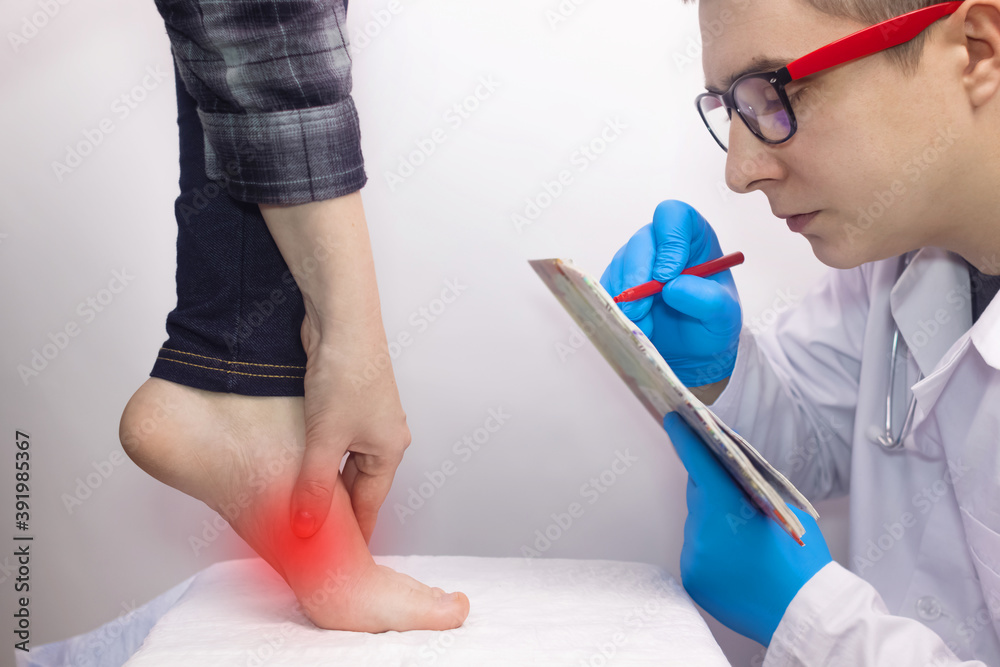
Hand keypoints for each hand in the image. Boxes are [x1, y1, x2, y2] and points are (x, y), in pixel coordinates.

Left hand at [295, 310, 410, 542]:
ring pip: (339, 461)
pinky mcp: (344, 402)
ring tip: (293, 499)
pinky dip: (313, 453)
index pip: (370, 504)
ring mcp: (363, 418)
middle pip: (355, 484)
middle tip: (305, 531)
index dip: (352, 532)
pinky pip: (330, 440)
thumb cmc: (347, 373)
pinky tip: (292, 461)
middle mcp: (381, 435)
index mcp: (389, 450)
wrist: (340, 321)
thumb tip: (304, 527)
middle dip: (330, 505)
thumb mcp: (325, 439)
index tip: (336, 556)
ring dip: (318, 477)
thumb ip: (312, 486)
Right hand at [600, 200, 741, 386]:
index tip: (668, 275)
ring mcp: (639, 261)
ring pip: (621, 263)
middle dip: (639, 274)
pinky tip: (635, 325)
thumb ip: (708, 300)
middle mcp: (663, 244)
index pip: (675, 217)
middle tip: (643, 307)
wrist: (693, 349)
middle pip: (641, 239)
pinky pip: (608, 285)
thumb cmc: (712, 324)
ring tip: (645, 326)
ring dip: (628, 297)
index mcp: (694, 239)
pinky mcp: (620, 281)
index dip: (669, 239)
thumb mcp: (724, 316)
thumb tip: (673, 286)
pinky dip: (617, 307)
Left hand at [663, 412, 831, 645]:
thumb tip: (733, 479)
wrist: (804, 614)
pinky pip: (697, 553)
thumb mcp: (784, 509)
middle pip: (698, 494)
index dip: (684, 437)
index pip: (697, 460)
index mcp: (725, 504)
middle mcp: (701, 527)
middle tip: (732, 493)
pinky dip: (712, 553)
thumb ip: (753, 490)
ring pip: (698, 526)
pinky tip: (737, 563)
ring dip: (714, 526)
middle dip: (712, 489)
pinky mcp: (692, 577)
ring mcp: (694, 554)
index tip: (673, 419)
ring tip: (747, 543)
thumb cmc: (801, 559)